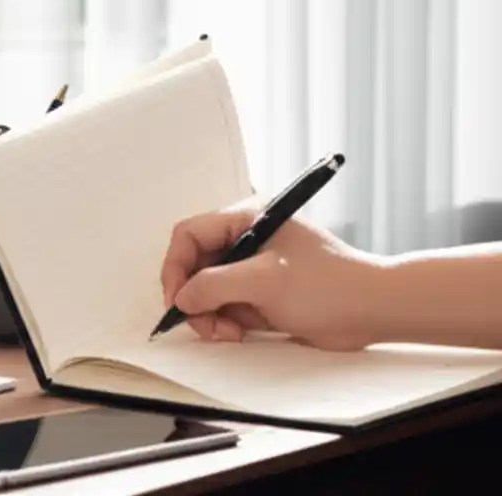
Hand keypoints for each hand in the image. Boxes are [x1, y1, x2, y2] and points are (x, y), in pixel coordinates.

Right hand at [159, 202, 384, 350]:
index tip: (177, 299)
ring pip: (207, 289)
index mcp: (247, 219)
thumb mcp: (265, 281)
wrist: (374, 310)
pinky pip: (226, 305)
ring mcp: (253, 267)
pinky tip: (242, 331)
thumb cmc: (331, 285)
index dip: (176, 267)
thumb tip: (182, 297)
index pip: (190, 235)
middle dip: (195, 297)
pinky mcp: (261, 292)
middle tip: (205, 323)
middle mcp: (246, 239)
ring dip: (210, 314)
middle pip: (194, 265)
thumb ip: (215, 285)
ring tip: (229, 331)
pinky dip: (225, 321)